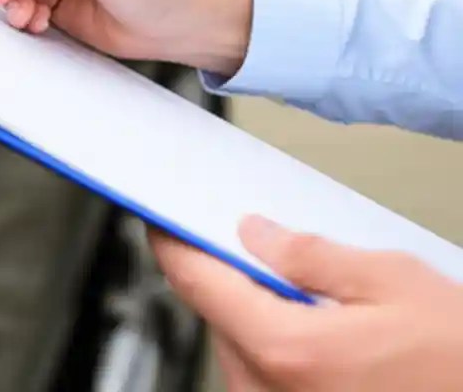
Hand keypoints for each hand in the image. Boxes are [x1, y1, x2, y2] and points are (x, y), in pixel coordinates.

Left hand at [151, 217, 462, 390]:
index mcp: (282, 347)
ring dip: (257, 312)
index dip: (170, 240)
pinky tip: (321, 332)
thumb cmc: (457, 361)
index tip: (157, 215)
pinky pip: (259, 369)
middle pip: (215, 311)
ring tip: (318, 299)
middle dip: (232, 274)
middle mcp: (265, 387)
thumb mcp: (393, 282)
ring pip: (236, 341)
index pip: (193, 280)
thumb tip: (256, 234)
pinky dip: (275, 342)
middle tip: (263, 246)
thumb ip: (311, 253)